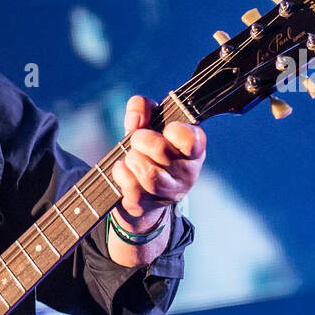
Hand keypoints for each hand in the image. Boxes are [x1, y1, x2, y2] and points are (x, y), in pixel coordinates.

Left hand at [111, 94, 206, 228]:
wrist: (141, 194)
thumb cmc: (148, 152)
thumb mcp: (149, 125)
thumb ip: (143, 108)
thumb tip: (135, 119)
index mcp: (194, 150)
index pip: (191, 139)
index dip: (174, 130)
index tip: (166, 130)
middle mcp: (186, 173)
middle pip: (160, 150)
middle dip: (141, 139)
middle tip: (137, 140)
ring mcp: (167, 192)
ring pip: (148, 172)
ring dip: (132, 158)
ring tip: (131, 157)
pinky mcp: (146, 205)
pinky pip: (131, 186)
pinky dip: (121, 172)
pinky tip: (121, 168)